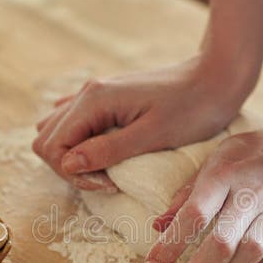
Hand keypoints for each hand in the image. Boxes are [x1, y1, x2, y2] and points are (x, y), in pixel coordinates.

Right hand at [32, 56, 252, 190]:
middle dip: (69, 168)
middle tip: (107, 180)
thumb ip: (108, 150)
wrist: (216, 79)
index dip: (73, 173)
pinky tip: (101, 151)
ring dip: (72, 156)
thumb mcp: (153, 135)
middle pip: (47, 139)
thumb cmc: (192, 109)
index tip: (109, 183)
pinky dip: (79, 141)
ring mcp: (96, 94)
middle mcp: (87, 94)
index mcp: (94, 100)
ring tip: (106, 169)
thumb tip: (68, 165)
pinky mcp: (108, 98)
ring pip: (56, 130)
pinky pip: (75, 121)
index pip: (52, 147)